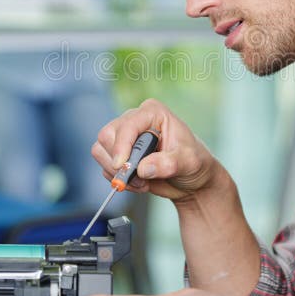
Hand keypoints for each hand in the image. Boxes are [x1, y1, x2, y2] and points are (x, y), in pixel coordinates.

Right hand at [92, 99, 221, 201]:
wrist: (191, 179)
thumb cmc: (193, 162)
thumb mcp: (188, 162)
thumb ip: (168, 164)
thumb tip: (143, 168)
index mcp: (153, 112)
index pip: (127, 125)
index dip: (122, 146)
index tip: (122, 166)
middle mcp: (135, 120)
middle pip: (107, 136)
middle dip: (120, 162)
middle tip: (139, 179)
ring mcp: (124, 136)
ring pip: (100, 150)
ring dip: (117, 172)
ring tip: (141, 182)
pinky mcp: (118, 153)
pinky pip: (104, 165)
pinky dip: (117, 178)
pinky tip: (137, 183)